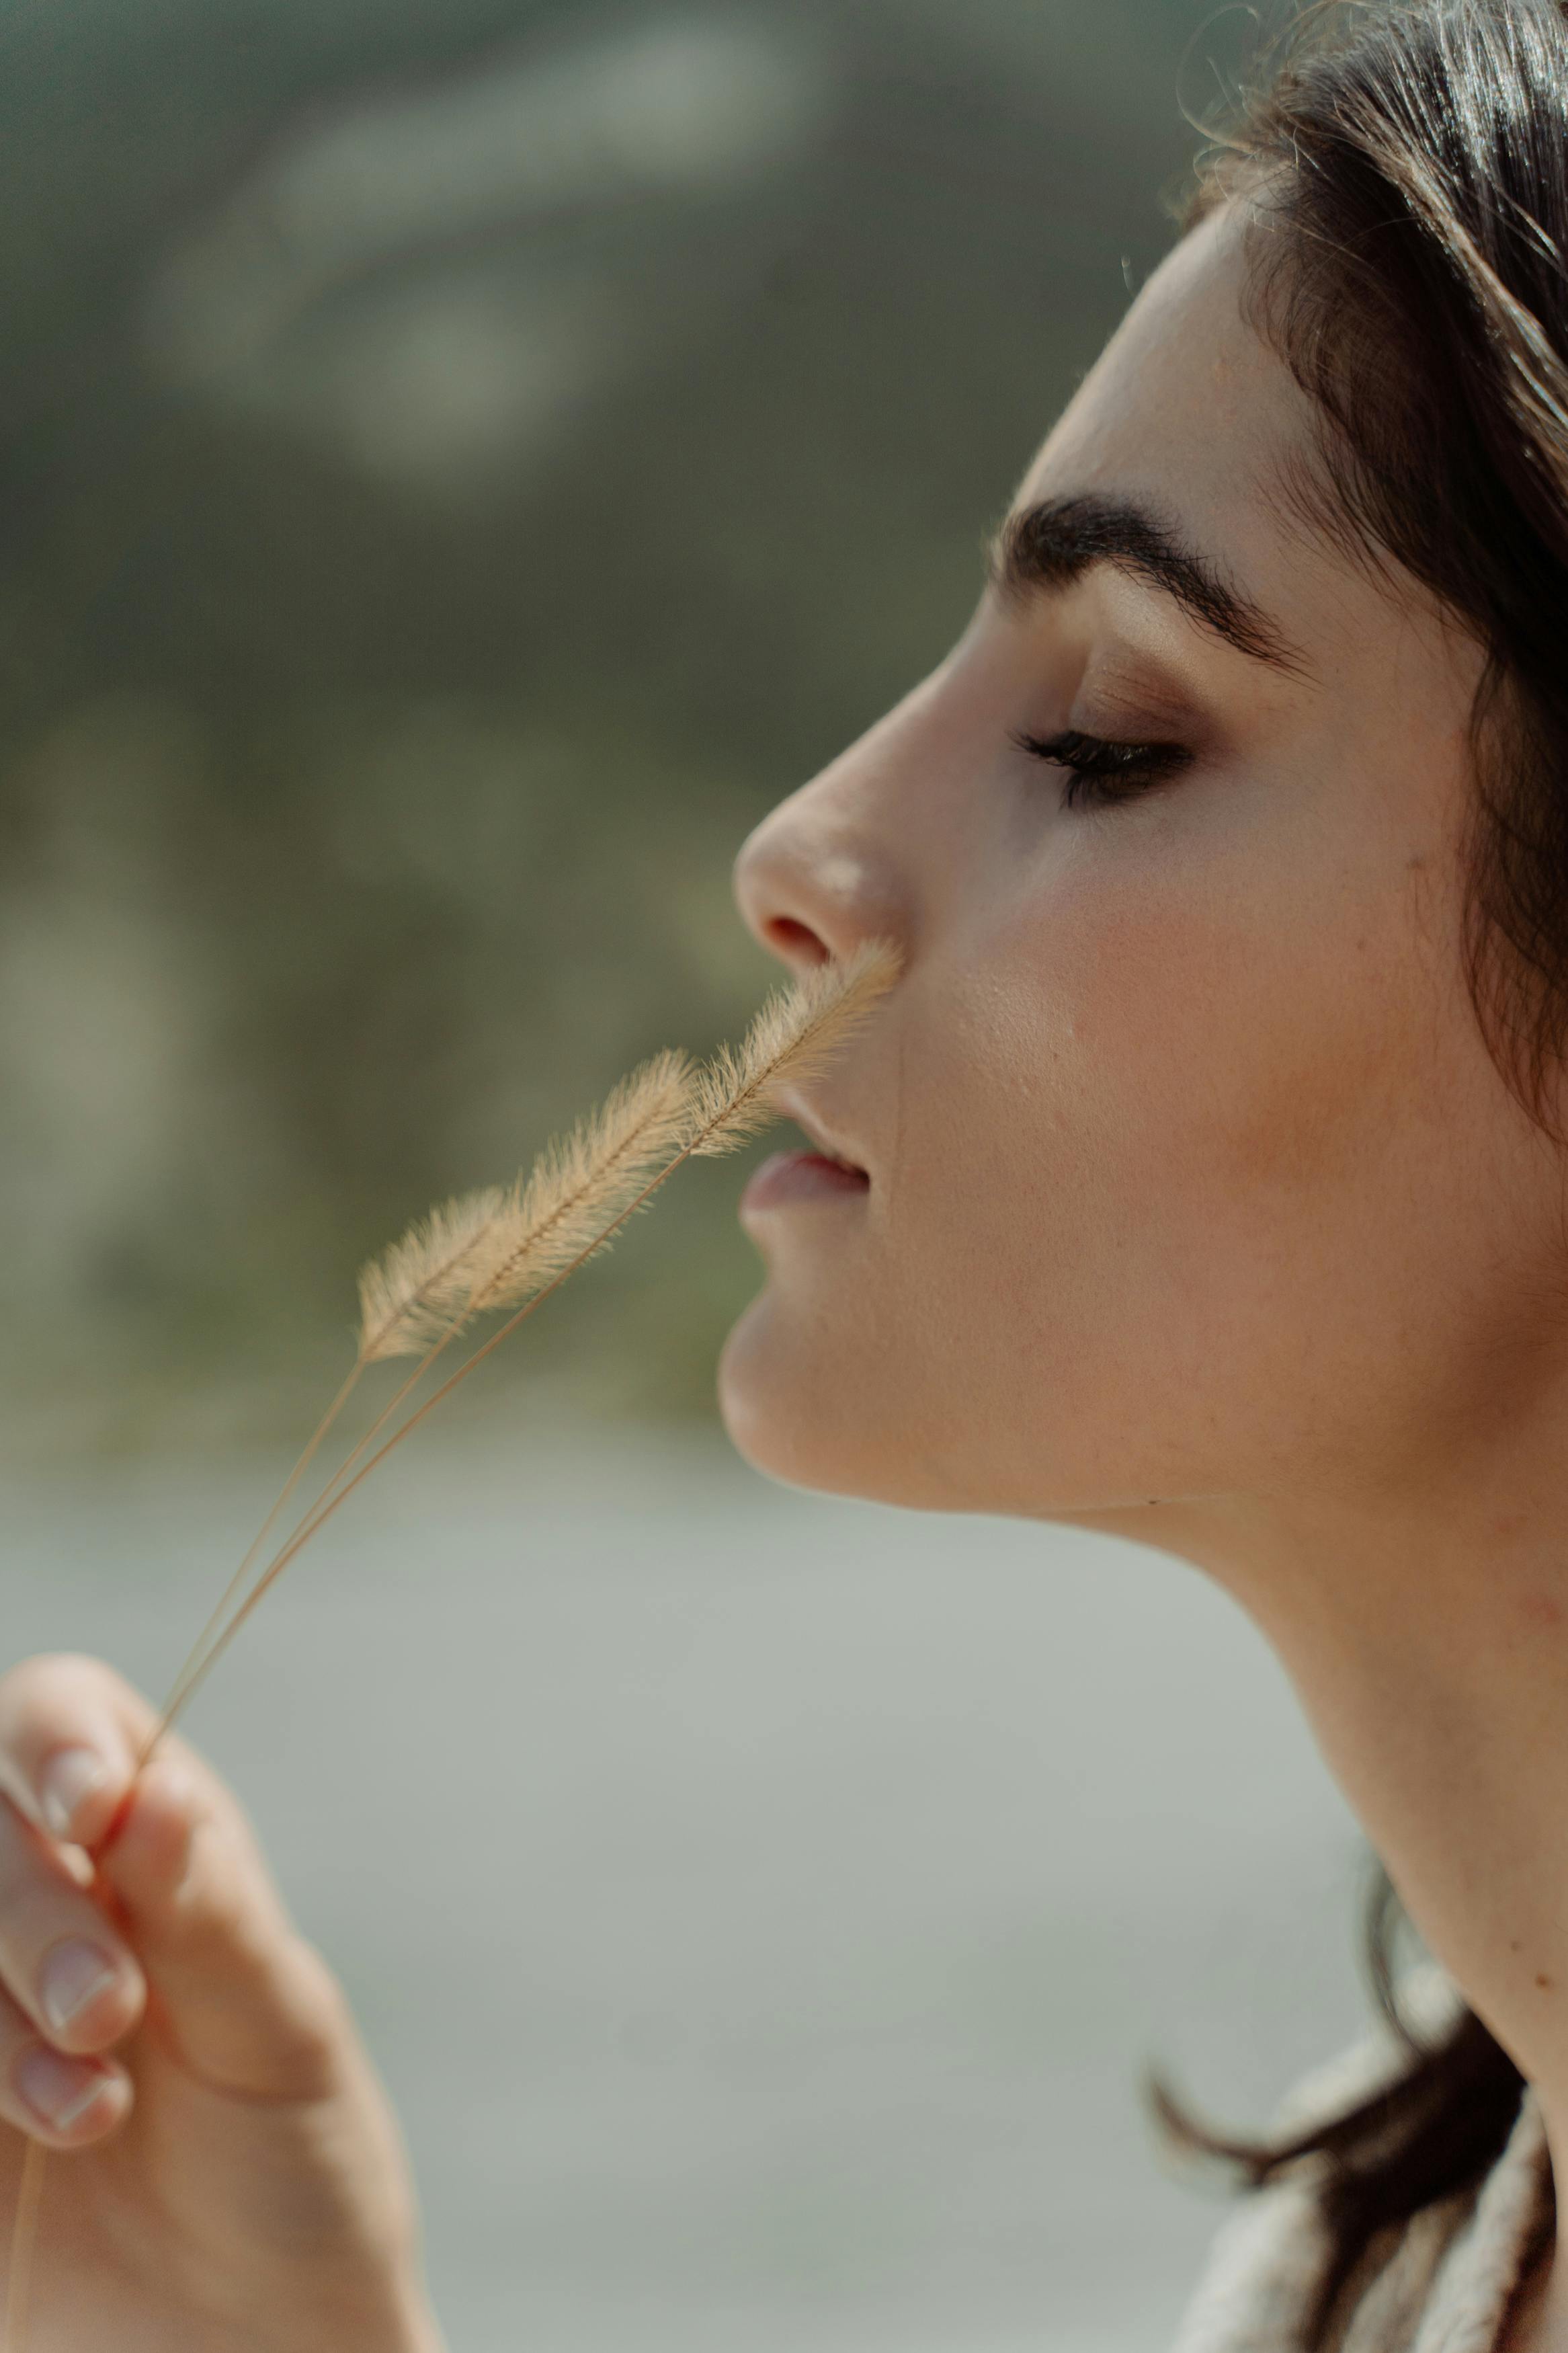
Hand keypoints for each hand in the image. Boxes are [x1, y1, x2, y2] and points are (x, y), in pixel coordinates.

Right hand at [0, 1654, 442, 2351]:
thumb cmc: (290, 2179)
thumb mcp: (279, 2036)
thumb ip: (209, 1914)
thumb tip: (152, 1789)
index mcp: (146, 1847)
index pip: (61, 1718)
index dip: (54, 1741)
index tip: (90, 1807)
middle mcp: (44, 1906)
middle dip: (32, 1909)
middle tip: (107, 2012)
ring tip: (93, 2112)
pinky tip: (30, 2145)